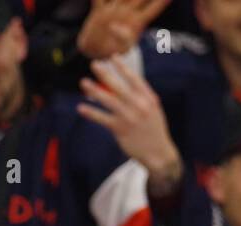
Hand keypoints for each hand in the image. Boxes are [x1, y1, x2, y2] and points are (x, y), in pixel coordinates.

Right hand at [77, 0, 170, 59]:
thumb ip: (122, 38)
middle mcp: (127, 12)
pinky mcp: (100, 10)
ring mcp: (114, 9)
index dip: (162, 2)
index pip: (154, 8)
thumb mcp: (122, 49)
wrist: (95, 53)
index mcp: (137, 21)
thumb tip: (115, 27)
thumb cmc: (113, 53)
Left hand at [78, 56, 180, 194]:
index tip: (113, 57)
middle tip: (94, 64)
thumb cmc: (154, 130)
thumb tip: (125, 85)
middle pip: (119, 86)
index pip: (134, 78)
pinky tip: (81, 108)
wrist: (158, 153)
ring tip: (83, 83)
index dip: (122, 67)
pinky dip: (91, 113)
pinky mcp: (120, 129)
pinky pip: (103, 119)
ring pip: (108, 100)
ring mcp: (129, 117)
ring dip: (94, 91)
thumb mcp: (153, 110)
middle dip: (105, 74)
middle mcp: (139, 105)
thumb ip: (141, 97)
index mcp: (149, 98)